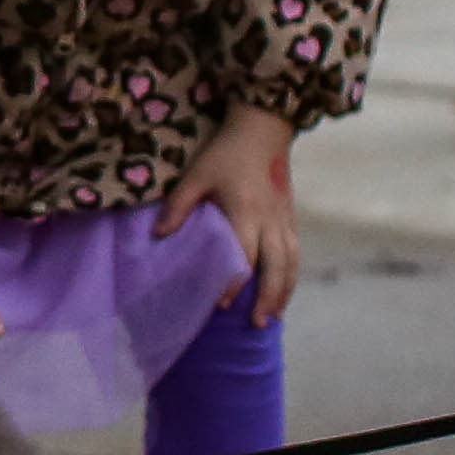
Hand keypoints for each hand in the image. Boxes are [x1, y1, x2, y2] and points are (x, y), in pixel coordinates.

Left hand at [154, 102, 303, 322]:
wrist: (263, 129)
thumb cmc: (225, 153)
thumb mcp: (197, 175)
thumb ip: (179, 206)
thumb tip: (159, 236)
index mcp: (246, 211)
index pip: (244, 255)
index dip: (234, 282)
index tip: (221, 304)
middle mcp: (270, 221)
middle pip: (276, 267)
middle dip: (268, 297)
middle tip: (255, 325)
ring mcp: (284, 220)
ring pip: (291, 263)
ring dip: (284, 292)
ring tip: (272, 317)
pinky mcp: (290, 218)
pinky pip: (295, 253)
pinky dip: (291, 276)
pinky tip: (283, 292)